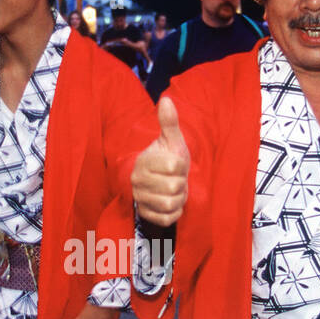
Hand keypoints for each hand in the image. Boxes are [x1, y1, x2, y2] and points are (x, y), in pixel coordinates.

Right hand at [132, 98, 189, 227]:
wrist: (158, 180)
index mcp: (144, 161)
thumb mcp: (171, 140)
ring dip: (179, 198)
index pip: (174, 166)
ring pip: (171, 204)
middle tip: (176, 179)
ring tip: (174, 191)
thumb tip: (166, 100)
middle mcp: (137, 181)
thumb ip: (169, 122)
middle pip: (173, 187)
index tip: (176, 165)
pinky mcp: (146, 214)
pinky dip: (175, 212)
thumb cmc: (167, 158)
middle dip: (181, 184)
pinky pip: (167, 218)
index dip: (181, 166)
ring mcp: (140, 198)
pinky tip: (171, 202)